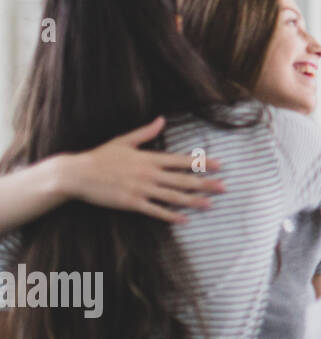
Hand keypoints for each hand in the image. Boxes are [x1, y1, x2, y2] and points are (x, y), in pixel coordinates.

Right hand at [61, 117, 224, 224]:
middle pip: (183, 179)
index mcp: (149, 158)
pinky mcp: (131, 203)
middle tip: (225, 187)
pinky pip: (155, 211)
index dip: (203, 163)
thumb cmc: (100, 156)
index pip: (182, 160)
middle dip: (206, 183)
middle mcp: (149, 173)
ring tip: (211, 204)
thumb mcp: (124, 141)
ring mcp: (141, 189)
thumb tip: (162, 119)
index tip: (220, 165)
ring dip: (193, 201)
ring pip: (173, 196)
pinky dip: (171, 215)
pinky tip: (184, 219)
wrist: (78, 174)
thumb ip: (146, 133)